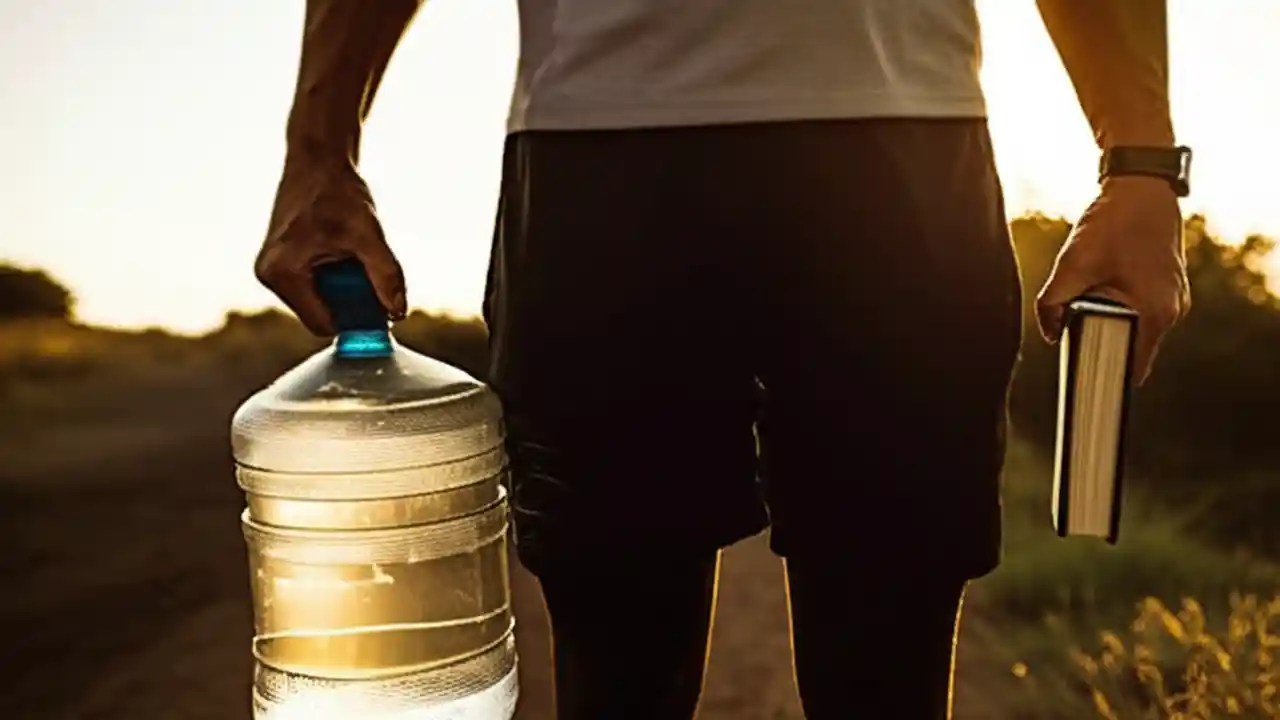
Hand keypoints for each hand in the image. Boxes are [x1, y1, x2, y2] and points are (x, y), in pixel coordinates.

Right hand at [255, 157, 406, 335]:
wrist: (318, 158)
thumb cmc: (339, 191)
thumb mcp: (369, 235)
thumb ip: (386, 275)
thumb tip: (399, 313)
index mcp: (283, 273)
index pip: (323, 324)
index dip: (356, 320)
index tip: (383, 306)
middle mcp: (268, 275)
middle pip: (319, 314)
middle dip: (350, 303)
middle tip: (374, 277)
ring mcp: (270, 269)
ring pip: (317, 301)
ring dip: (342, 289)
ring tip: (356, 256)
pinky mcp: (278, 261)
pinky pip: (311, 286)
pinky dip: (333, 278)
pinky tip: (344, 253)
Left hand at [1036, 175, 1190, 384]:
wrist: (1141, 184)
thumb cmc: (1113, 222)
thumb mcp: (1072, 264)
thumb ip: (1052, 304)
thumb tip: (1050, 334)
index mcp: (1156, 314)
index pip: (1134, 367)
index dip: (1107, 379)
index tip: (1085, 386)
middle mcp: (1173, 310)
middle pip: (1132, 346)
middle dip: (1102, 345)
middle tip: (1072, 340)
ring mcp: (1175, 296)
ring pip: (1135, 325)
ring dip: (1109, 321)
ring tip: (1083, 308)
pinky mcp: (1168, 283)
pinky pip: (1141, 307)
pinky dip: (1120, 305)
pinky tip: (1100, 289)